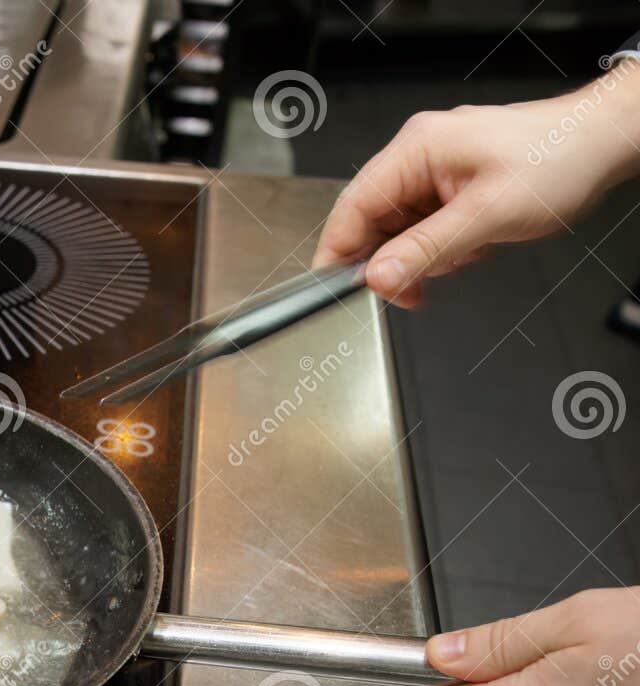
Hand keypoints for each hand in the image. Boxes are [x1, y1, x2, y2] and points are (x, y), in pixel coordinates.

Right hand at [313, 66, 639, 306]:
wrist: (603, 142)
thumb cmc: (558, 160)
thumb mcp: (488, 214)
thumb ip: (427, 248)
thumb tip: (376, 277)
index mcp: (416, 149)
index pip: (352, 207)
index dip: (338, 253)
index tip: (333, 292)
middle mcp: (417, 155)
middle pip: (371, 221)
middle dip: (389, 261)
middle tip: (412, 291)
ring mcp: (433, 168)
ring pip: (398, 229)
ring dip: (420, 256)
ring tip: (461, 257)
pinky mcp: (450, 183)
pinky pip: (423, 225)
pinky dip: (438, 247)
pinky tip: (467, 249)